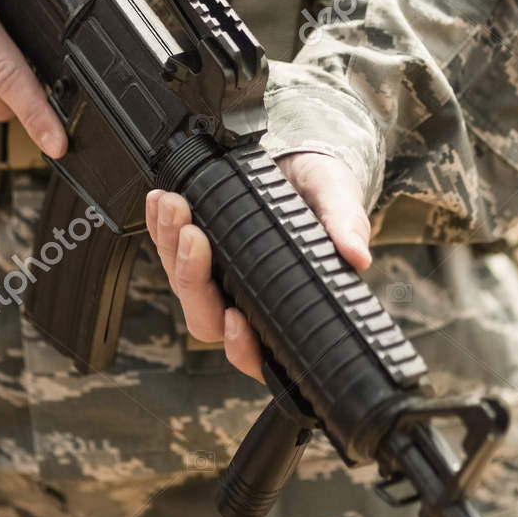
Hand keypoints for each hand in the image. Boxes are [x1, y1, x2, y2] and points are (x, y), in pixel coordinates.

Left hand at [145, 152, 370, 381]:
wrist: (302, 164)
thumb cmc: (324, 194)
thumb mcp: (339, 200)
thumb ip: (346, 226)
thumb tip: (358, 255)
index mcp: (283, 305)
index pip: (259, 351)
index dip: (242, 348)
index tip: (235, 319)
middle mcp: (247, 300)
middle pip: (207, 318)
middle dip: (193, 278)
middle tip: (193, 235)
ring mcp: (218, 279)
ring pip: (184, 284)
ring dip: (171, 247)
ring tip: (174, 206)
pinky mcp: (197, 251)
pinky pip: (171, 251)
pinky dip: (160, 227)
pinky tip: (159, 201)